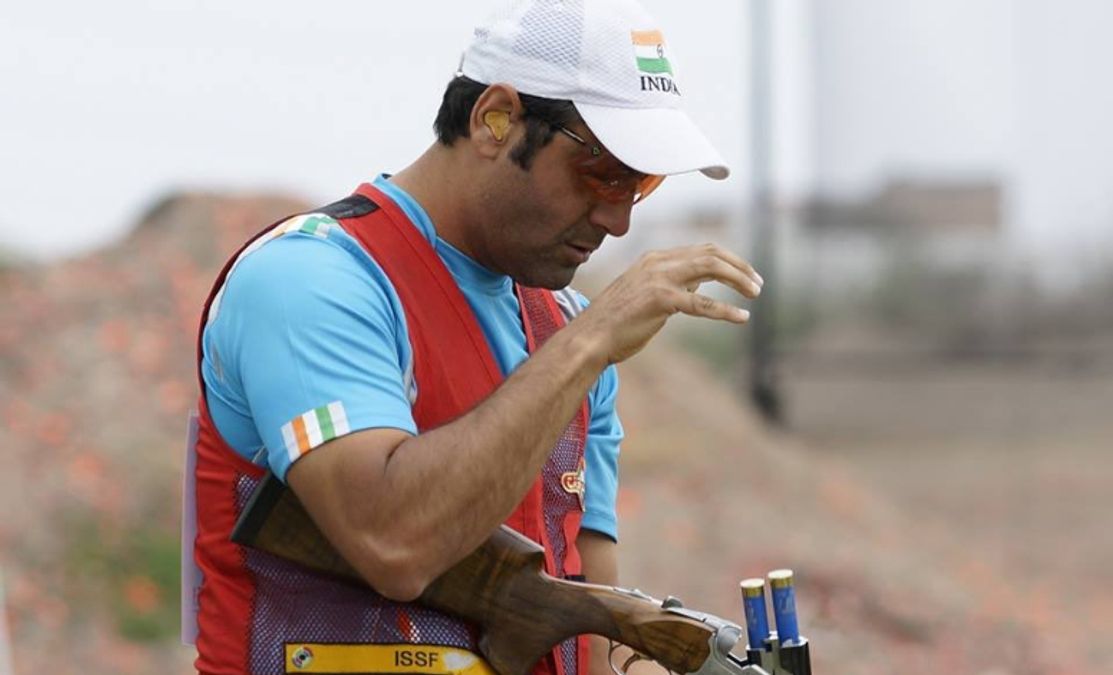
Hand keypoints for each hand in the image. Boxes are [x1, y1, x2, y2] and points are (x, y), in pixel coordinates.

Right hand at [573, 243, 761, 364]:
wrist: (591, 336)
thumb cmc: (617, 321)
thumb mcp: (646, 294)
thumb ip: (672, 284)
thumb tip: (699, 282)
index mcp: (655, 259)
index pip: (702, 249)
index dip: (730, 260)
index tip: (748, 275)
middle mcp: (658, 262)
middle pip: (711, 253)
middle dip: (739, 267)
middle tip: (758, 284)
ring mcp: (659, 278)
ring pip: (710, 268)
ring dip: (738, 280)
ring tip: (755, 294)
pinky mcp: (660, 300)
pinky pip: (701, 302)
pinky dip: (725, 309)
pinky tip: (741, 317)